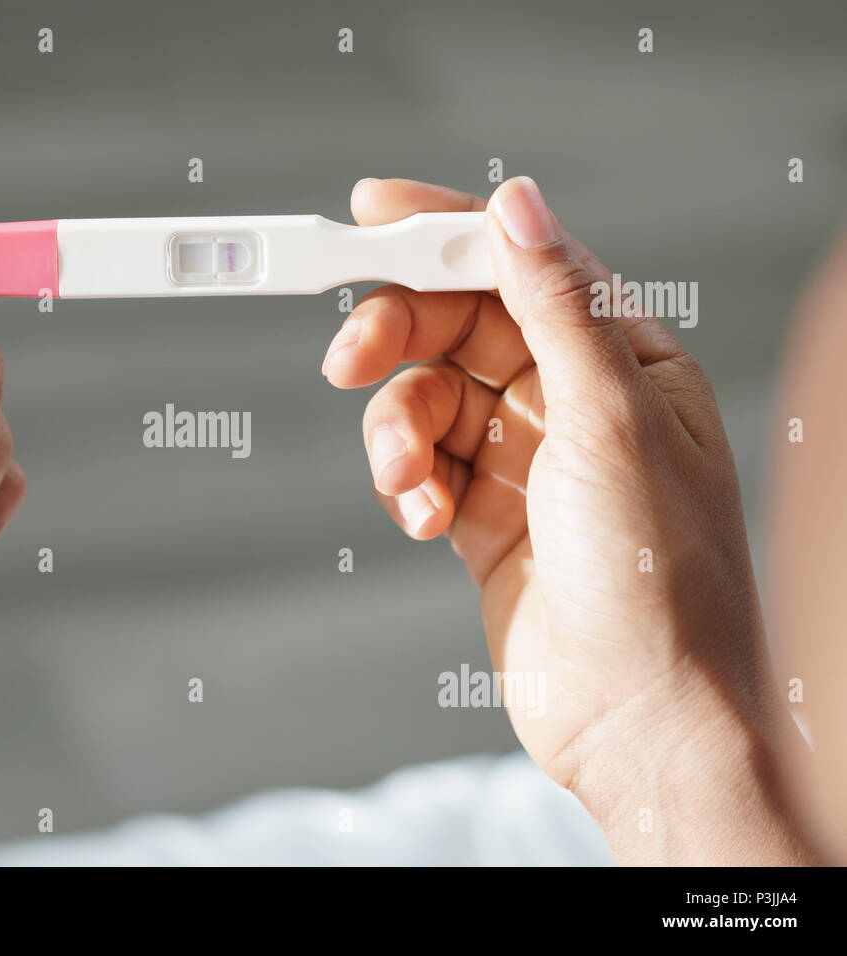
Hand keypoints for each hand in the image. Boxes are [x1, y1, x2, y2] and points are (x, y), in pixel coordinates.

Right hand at [323, 177, 814, 863]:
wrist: (638, 720)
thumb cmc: (658, 578)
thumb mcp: (609, 419)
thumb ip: (554, 306)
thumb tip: (517, 203)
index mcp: (625, 360)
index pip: (521, 266)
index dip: (444, 233)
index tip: (366, 216)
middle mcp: (574, 402)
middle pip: (457, 328)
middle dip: (397, 338)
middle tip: (347, 359)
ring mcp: (524, 461)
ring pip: (426, 401)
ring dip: (397, 432)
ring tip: (407, 479)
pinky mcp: (483, 517)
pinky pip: (421, 466)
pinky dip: (407, 483)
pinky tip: (424, 517)